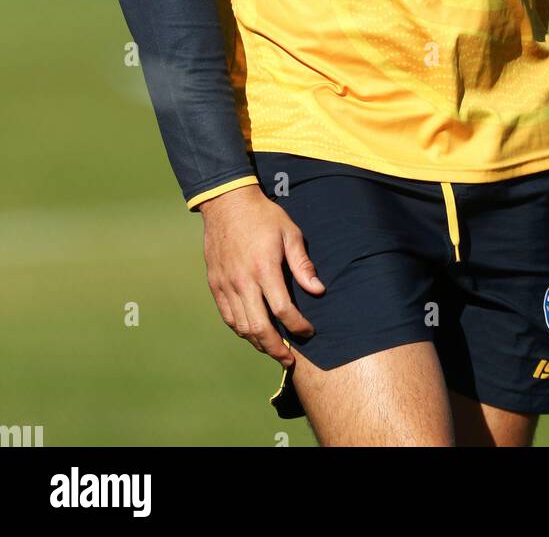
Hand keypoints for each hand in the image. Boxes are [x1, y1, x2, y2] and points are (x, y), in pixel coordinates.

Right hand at [199, 184, 324, 364]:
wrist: (227, 203)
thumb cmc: (264, 217)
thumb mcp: (290, 233)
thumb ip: (302, 264)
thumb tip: (318, 291)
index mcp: (264, 268)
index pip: (282, 310)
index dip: (298, 326)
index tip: (309, 331)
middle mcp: (243, 281)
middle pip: (259, 328)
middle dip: (277, 348)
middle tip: (290, 360)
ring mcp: (226, 285)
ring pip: (242, 327)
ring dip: (259, 343)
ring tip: (274, 349)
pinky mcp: (215, 285)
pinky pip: (228, 317)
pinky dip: (241, 330)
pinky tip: (253, 333)